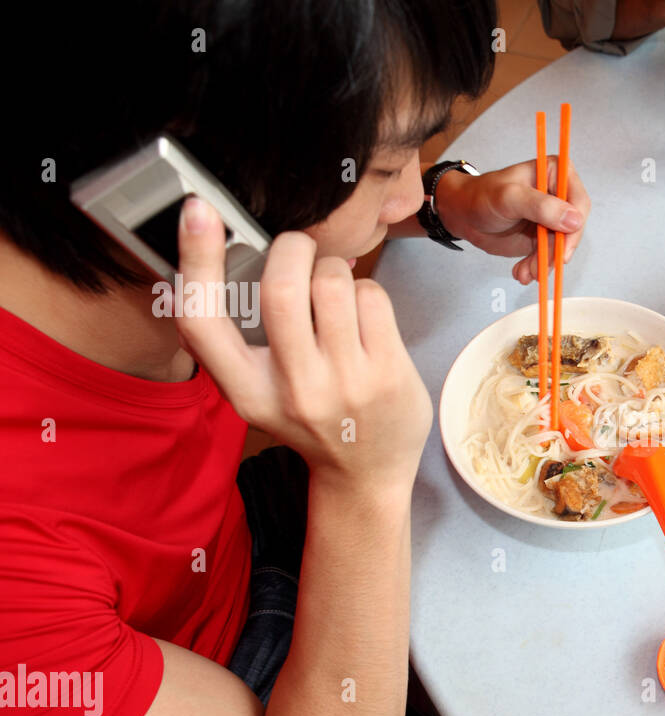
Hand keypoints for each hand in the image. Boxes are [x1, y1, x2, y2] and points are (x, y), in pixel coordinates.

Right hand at [175, 197, 432, 493]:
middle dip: (292, 249)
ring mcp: (345, 383)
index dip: (195, 260)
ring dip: (334, 270)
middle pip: (280, 287)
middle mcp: (293, 389)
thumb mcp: (259, 392)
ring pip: (333, 282)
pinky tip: (364, 316)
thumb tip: (229, 251)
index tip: (198, 211)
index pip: (203, 322)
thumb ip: (240, 339)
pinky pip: (373, 295)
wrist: (366, 475)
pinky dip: (366, 291)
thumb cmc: (312, 420)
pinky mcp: (389, 373)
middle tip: (299, 254)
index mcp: (247, 392)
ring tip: (336, 295)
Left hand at [434, 157, 589, 284]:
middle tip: (540, 267)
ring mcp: (551, 218)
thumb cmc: (481, 196)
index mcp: (555, 173)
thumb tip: (574, 220)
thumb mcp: (509, 198)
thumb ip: (541, 207)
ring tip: (525, 272)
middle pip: (572, 229)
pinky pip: (548, 257)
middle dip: (556, 252)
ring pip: (560, 248)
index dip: (575, 228)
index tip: (563, 250)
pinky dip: (536, 268)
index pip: (579, 202)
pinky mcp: (543, 237)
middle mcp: (558, 196)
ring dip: (544, 264)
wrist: (463, 214)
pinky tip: (522, 271)